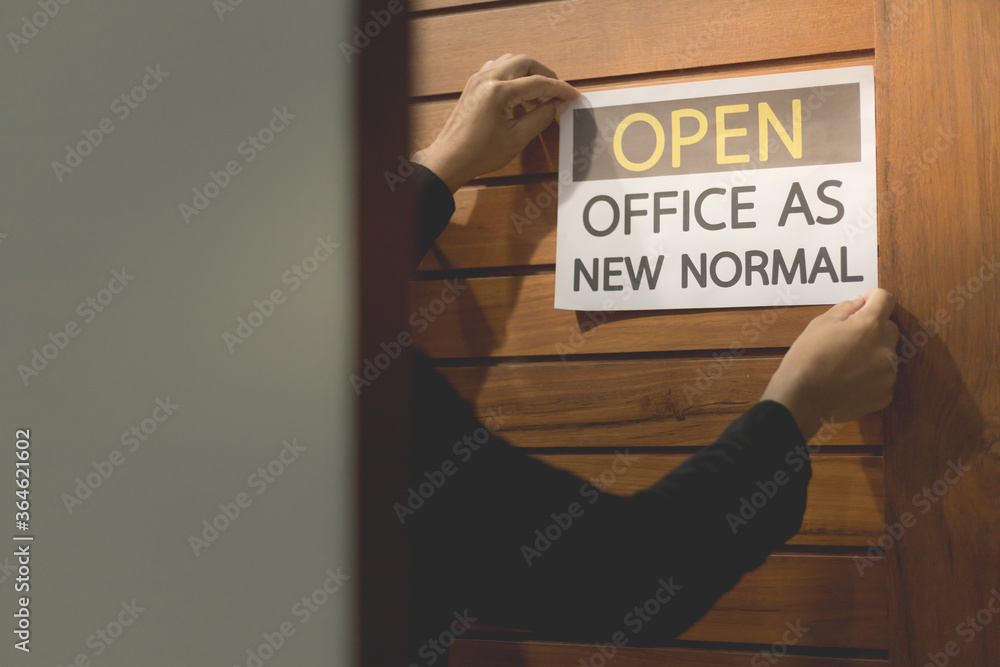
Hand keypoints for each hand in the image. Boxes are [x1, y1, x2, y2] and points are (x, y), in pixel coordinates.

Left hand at [412, 54, 579, 192]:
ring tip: (539, 95)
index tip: (572, 96)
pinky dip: (513, 76)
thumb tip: (559, 105)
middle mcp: (488, 78)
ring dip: (528, 73)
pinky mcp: (474, 85)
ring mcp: (478, 79)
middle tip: (557, 92)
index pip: (538, 82)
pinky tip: (519, 96)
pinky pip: (498, 69)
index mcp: (499, 91)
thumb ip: (542, 117)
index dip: (559, 89)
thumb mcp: (517, 138)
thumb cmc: (479, 152)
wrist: (451, 159)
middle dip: (545, 74)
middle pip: (526, 62)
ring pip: (511, 62)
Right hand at [760, 288, 900, 439]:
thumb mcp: (818, 325)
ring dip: (873, 354)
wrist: (801, 399)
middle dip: (874, 329)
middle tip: (850, 338)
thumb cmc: (806, 358)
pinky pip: (883, 379)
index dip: (875, 297)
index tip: (866, 302)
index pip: (886, 300)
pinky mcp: (885, 395)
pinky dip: (871, 378)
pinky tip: (850, 383)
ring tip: (848, 365)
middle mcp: (885, 348)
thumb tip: (859, 302)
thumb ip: (844, 309)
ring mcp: (888, 374)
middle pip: (890, 329)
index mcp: (869, 326)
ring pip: (887, 356)